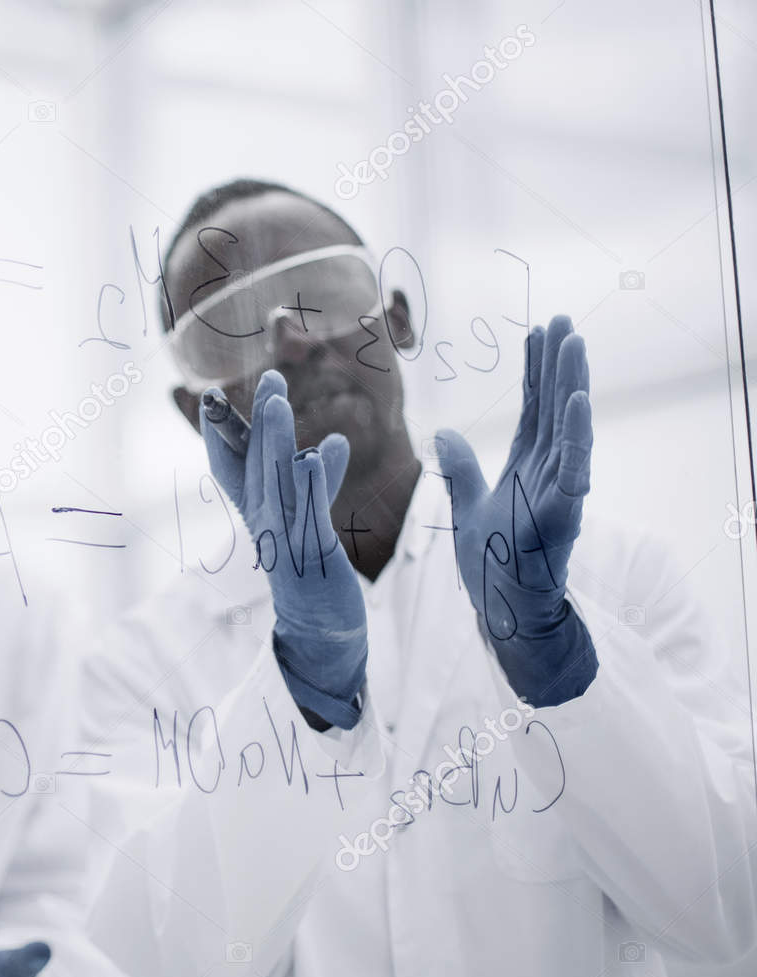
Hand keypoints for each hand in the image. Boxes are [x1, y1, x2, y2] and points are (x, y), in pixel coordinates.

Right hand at [202, 371, 366, 728]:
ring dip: (276, 440)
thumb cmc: (311, 574)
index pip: (232, 468)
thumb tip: (331, 442)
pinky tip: (316, 454)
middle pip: (254, 465)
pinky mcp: (312, 557)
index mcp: (259, 514)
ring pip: (276, 482)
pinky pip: (308, 515)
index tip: (209, 399)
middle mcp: (264, 523)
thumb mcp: (308, 522)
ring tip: (278, 400)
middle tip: (265, 380)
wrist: (320, 634)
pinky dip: (310, 484)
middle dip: (255, 421)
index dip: (220, 434)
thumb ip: (317, 482)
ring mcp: (285, 540)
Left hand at [433, 315, 596, 705]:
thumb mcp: (468, 507)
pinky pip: (574, 467)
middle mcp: (549, 471)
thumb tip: (444, 433)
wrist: (503, 611)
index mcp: (527, 468)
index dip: (535, 371)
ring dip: (571, 383)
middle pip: (554, 406)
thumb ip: (461, 470)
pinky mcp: (563, 511)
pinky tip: (579, 399)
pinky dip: (576, 434)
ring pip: (568, 426)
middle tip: (561, 319)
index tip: (538, 333)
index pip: (534, 408)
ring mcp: (560, 489)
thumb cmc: (493, 565)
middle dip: (556, 363)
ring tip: (574, 342)